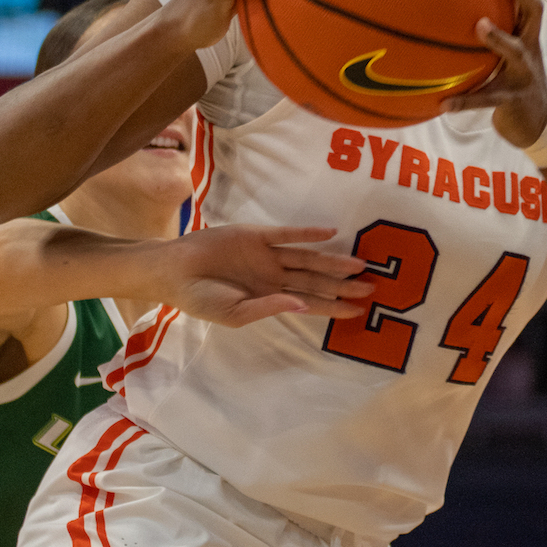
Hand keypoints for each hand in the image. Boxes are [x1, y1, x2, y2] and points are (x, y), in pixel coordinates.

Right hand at [151, 224, 373, 326]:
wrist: (173, 272)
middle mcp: (274, 276)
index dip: (333, 307)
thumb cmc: (200, 298)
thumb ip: (266, 308)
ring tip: (359, 264)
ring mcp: (267, 255)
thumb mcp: (232, 314)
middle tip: (372, 287)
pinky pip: (287, 234)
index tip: (359, 312)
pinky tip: (330, 233)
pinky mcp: (257, 235)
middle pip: (316, 280)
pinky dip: (308, 233)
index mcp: (269, 298)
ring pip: (308, 259)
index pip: (309, 303)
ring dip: (333, 261)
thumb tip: (300, 304)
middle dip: (343, 285)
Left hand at [441, 0, 546, 148]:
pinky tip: (443, 102)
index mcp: (525, 28)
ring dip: (498, 38)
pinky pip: (487, 99)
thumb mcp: (504, 44)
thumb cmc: (511, 75)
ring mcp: (525, 72)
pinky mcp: (513, 99)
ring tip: (479, 26)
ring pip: (516, 51)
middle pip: (534, 10)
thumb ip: (485, 19)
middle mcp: (530, 44)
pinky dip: (466, 100)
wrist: (537, 123)